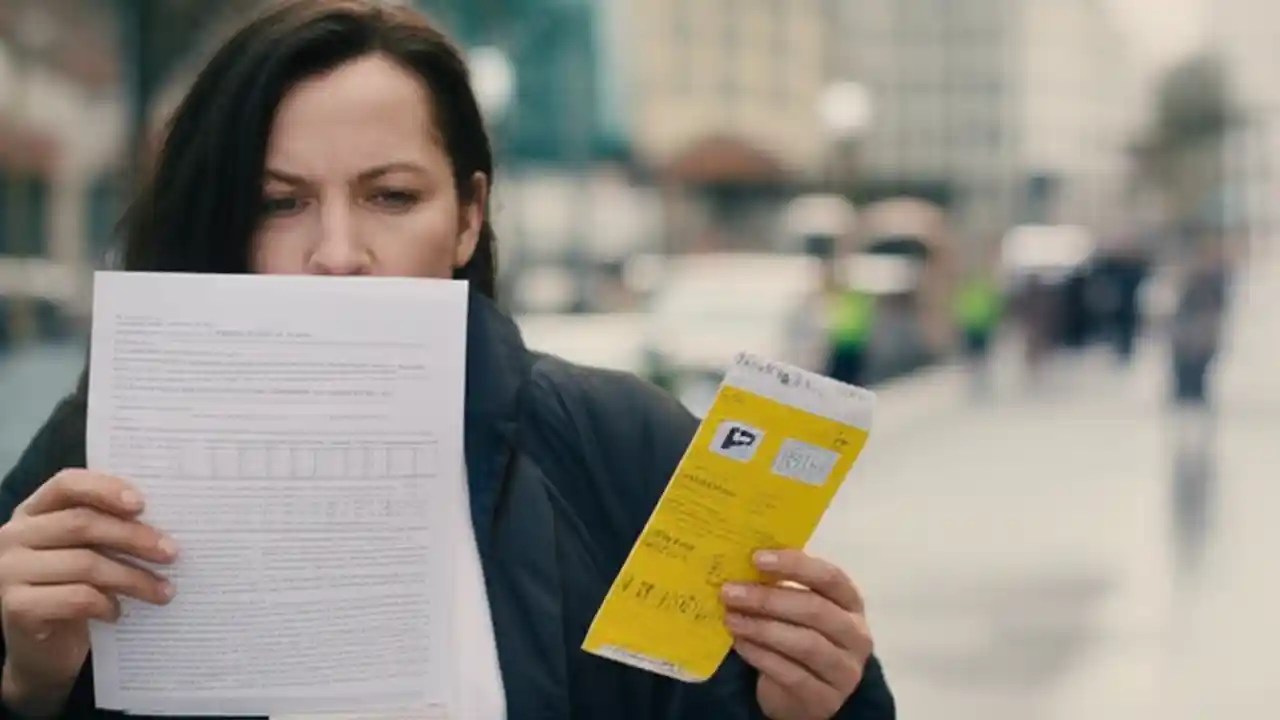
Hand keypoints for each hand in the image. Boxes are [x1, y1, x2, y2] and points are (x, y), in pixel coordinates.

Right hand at [0, 470, 176, 716]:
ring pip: (84, 563)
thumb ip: (107, 531)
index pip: (66, 484)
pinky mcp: (15, 607)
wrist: (42, 652)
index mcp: (34, 512)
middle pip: (81, 523)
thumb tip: (164, 524)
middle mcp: (14, 536)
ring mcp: (9, 572)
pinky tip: (118, 612)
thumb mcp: (87, 553)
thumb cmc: (73, 590)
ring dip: (133, 578)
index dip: (105, 489)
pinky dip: (106, 604)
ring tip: (163, 591)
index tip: (143, 505)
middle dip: (134, 537)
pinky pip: (75, 598)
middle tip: (171, 553)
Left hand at [721, 550, 872, 719]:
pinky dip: (761, 656)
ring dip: (762, 628)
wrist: (805, 696)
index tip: (757, 558)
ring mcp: (845, 670)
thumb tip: (741, 562)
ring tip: (731, 619)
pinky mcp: (825, 698)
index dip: (795, 565)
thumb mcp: (797, 610)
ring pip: (805, 644)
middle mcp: (856, 635)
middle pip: (815, 609)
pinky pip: (791, 674)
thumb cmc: (799, 638)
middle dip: (768, 599)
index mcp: (850, 603)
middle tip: (730, 592)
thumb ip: (781, 586)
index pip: (829, 577)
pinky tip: (740, 644)